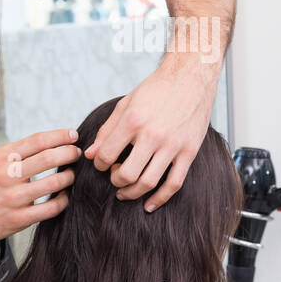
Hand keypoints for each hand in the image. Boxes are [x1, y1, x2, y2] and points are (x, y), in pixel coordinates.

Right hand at [0, 128, 80, 247]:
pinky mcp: (19, 219)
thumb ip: (11, 155)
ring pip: (55, 183)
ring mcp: (14, 198)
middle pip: (50, 158)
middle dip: (69, 153)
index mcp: (1, 158)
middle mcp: (8, 176)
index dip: (59, 136)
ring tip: (71, 174)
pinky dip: (63, 200)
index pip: (38, 141)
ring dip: (69, 177)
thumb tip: (40, 146)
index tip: (72, 135)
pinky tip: (63, 196)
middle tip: (76, 154)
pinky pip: (51, 208)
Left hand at [84, 59, 218, 211]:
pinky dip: (160, 199)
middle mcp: (153, 134)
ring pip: (148, 182)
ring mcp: (173, 144)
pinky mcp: (189, 151)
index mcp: (133, 120)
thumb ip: (107, 130)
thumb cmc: (157, 89)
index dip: (99, 164)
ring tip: (125, 191)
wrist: (190, 77)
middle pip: (127, 174)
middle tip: (114, 177)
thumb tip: (90, 154)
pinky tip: (149, 204)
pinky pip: (174, 183)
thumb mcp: (126, 103)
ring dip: (132, 192)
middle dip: (115, 181)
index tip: (101, 163)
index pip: (107, 155)